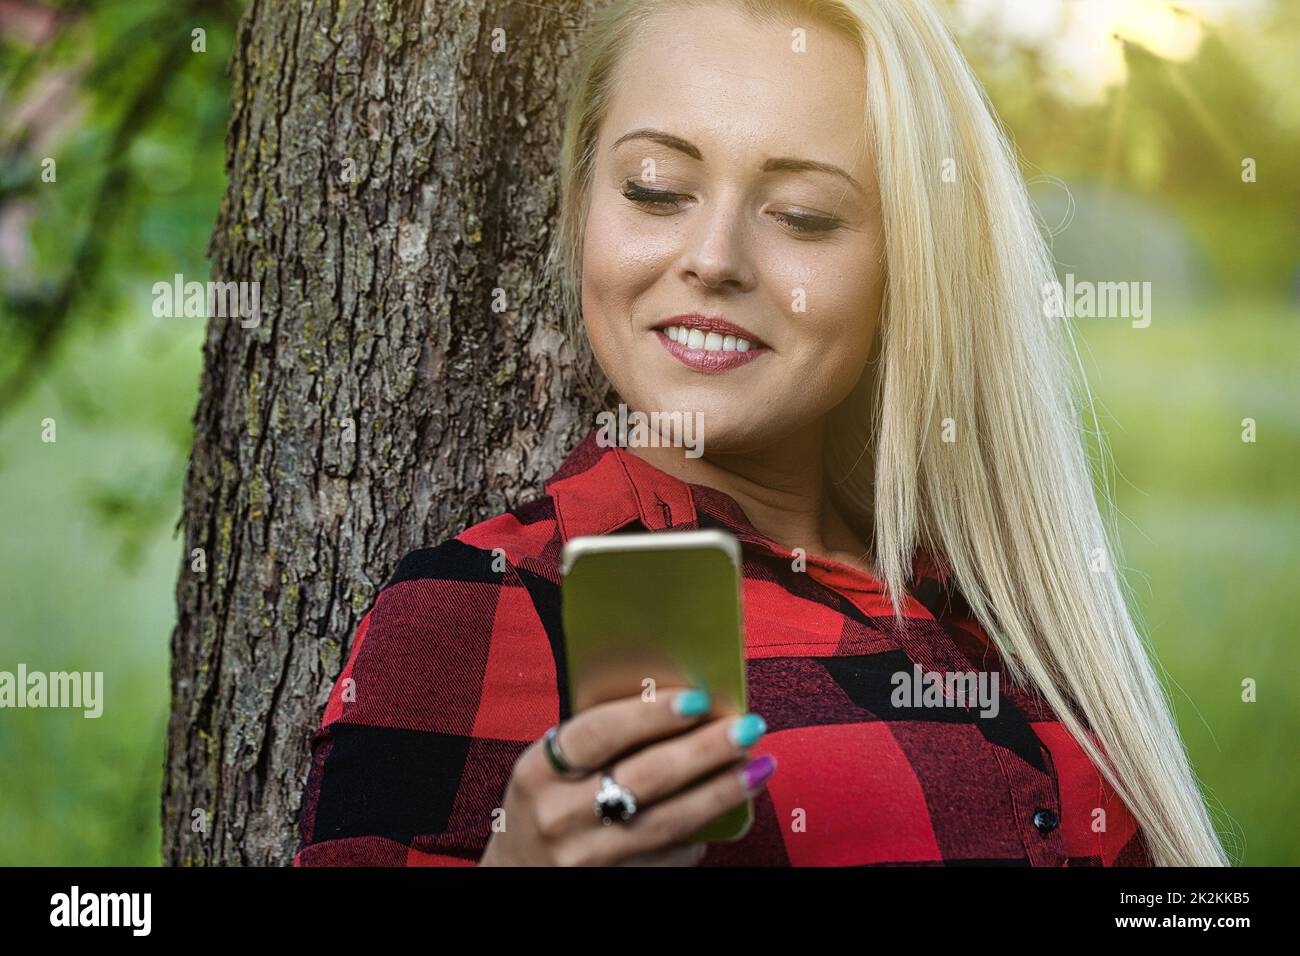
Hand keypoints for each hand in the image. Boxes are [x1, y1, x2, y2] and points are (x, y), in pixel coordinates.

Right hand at [478, 687, 773, 865]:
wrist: (515, 876)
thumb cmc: (543, 803)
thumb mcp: (548, 767)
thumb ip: (595, 740)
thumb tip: (678, 703)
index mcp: (538, 770)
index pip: (599, 732)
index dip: (650, 714)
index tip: (698, 698)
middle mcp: (558, 815)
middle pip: (646, 776)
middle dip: (706, 748)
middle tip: (748, 727)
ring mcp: (586, 857)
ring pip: (669, 821)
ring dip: (722, 791)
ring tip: (759, 766)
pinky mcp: (611, 884)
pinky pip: (668, 858)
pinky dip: (699, 834)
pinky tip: (726, 811)